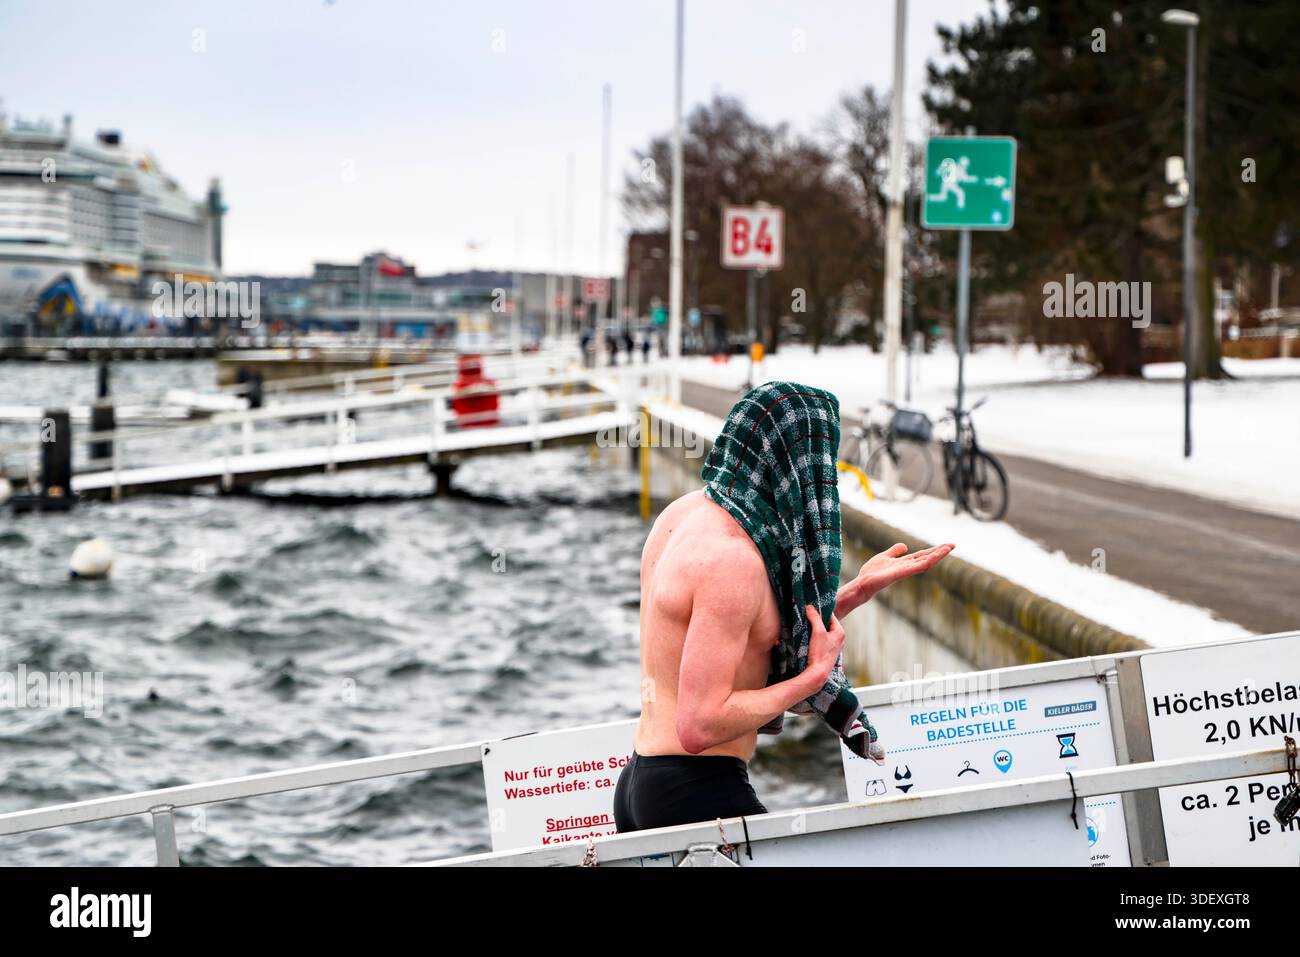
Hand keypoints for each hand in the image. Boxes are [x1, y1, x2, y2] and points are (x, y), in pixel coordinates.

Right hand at [804, 605, 845, 685]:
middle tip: (807, 616)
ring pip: (823, 632)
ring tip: (805, 625)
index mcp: (840, 632)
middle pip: (826, 624)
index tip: (811, 607)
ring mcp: (833, 646)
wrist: (818, 672)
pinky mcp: (827, 651)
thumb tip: (810, 607)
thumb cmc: (820, 653)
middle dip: (817, 620)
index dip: (820, 611)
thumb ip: (815, 618)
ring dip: (815, 628)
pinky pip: (821, 639)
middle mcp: (839, 638)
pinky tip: (807, 637)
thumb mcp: (817, 632)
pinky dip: (814, 636)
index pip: (831, 615)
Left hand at [836, 542, 954, 617]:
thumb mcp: (884, 557)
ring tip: (948, 547)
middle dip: (939, 552)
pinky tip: (936, 555)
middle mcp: (907, 567)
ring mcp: (906, 571)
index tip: (945, 545)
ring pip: (926, 562)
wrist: (863, 583)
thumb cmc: (871, 572)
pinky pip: (918, 566)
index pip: (922, 555)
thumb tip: (905, 546)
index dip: (933, 550)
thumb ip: (894, 552)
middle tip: (953, 545)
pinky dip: (928, 560)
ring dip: (937, 555)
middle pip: (926, 558)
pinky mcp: (902, 573)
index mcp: (904, 563)